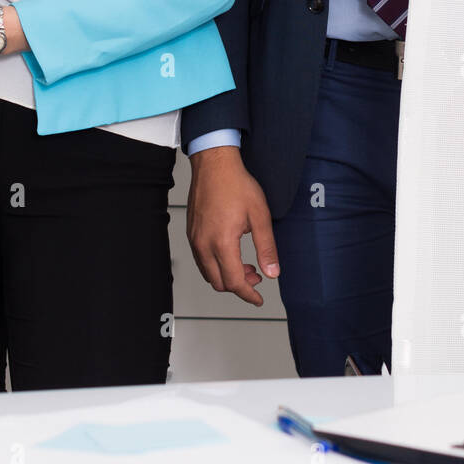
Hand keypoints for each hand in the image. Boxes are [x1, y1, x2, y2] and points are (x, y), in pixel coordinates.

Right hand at [187, 146, 278, 306]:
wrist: (214, 165)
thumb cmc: (236, 185)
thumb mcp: (260, 216)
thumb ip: (266, 247)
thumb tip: (272, 272)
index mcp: (222, 242)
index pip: (234, 282)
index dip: (248, 294)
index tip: (258, 299)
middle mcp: (204, 245)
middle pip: (219, 283)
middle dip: (239, 286)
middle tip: (257, 276)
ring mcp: (195, 240)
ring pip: (208, 274)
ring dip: (227, 276)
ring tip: (246, 264)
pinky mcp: (192, 234)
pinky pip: (202, 261)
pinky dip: (216, 265)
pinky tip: (231, 253)